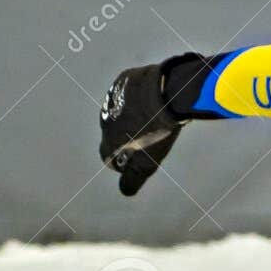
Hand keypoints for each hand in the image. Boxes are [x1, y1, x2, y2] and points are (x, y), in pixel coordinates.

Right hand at [99, 57, 192, 195]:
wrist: (166, 92)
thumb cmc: (158, 130)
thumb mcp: (148, 161)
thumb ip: (134, 178)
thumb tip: (125, 191)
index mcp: (108, 139)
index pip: (107, 156)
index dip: (119, 162)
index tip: (133, 162)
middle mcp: (104, 118)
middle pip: (114, 133)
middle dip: (126, 138)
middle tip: (147, 139)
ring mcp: (113, 97)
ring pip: (120, 112)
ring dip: (131, 117)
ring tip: (152, 119)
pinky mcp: (123, 79)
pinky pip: (128, 93)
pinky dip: (137, 99)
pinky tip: (153, 100)